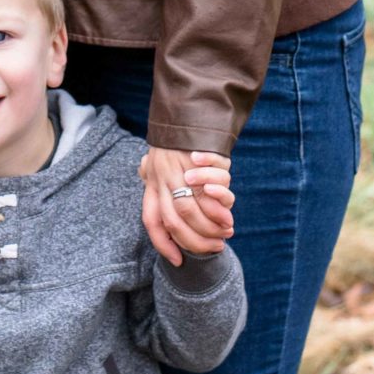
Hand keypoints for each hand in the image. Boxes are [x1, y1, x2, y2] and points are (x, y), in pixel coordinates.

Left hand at [139, 148, 233, 264]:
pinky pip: (208, 189)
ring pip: (189, 208)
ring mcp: (177, 171)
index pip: (152, 220)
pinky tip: (227, 216)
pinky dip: (218, 205)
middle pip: (173, 220)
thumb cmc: (171, 142)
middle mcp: (161, 180)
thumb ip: (151, 177)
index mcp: (152, 183)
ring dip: (208, 226)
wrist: (182, 112)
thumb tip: (146, 182)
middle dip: (195, 240)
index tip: (177, 261)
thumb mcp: (154, 161)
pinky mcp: (196, 163)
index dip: (163, 244)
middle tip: (215, 248)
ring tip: (224, 234)